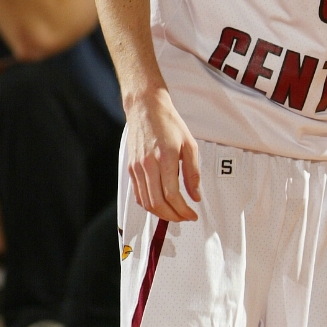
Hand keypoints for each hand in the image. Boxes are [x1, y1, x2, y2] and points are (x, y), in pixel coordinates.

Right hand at [125, 86, 200, 221]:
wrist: (146, 108)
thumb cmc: (169, 123)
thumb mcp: (189, 145)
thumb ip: (193, 173)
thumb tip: (196, 196)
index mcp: (166, 158)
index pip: (172, 195)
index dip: (183, 210)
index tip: (193, 215)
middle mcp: (148, 165)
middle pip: (158, 203)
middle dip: (173, 216)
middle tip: (185, 218)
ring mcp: (137, 167)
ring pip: (146, 202)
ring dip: (161, 214)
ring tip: (175, 214)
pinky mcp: (131, 168)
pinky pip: (138, 194)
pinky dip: (149, 205)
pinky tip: (160, 205)